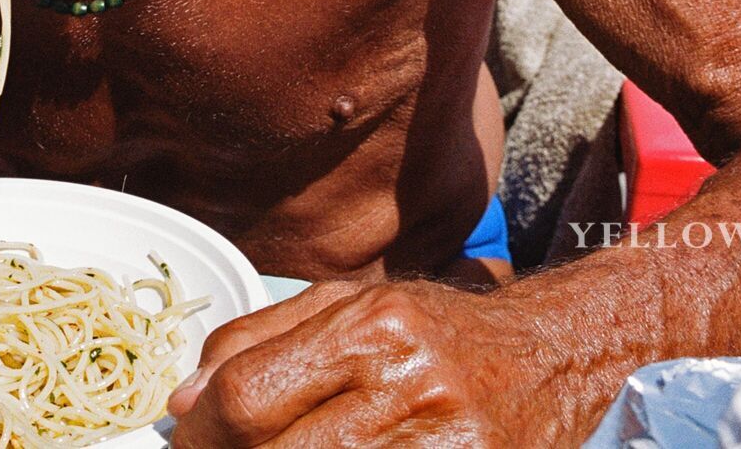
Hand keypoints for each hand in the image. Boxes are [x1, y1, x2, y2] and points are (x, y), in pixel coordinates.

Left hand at [167, 280, 550, 446]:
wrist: (557, 353)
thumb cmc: (439, 329)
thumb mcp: (349, 305)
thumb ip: (259, 339)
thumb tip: (182, 400)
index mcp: (372, 327)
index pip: (250, 394)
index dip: (201, 432)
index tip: (185, 442)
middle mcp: (410, 384)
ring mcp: (446, 446)